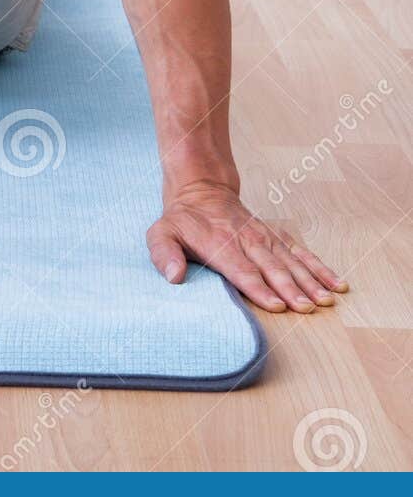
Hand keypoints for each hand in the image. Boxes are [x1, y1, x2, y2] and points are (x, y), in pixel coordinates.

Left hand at [146, 180, 347, 311]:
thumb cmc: (182, 220)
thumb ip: (164, 254)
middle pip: (271, 267)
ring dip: (310, 280)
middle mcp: (246, 240)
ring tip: (327, 299)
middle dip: (291, 288)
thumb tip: (173, 277)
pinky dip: (318, 266)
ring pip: (290, 260)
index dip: (259, 288)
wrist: (202, 189)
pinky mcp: (275, 236)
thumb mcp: (161, 233)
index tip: (277, 305)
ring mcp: (264, 237)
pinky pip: (300, 251)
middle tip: (308, 307)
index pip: (241, 269)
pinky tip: (335, 282)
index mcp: (218, 244)